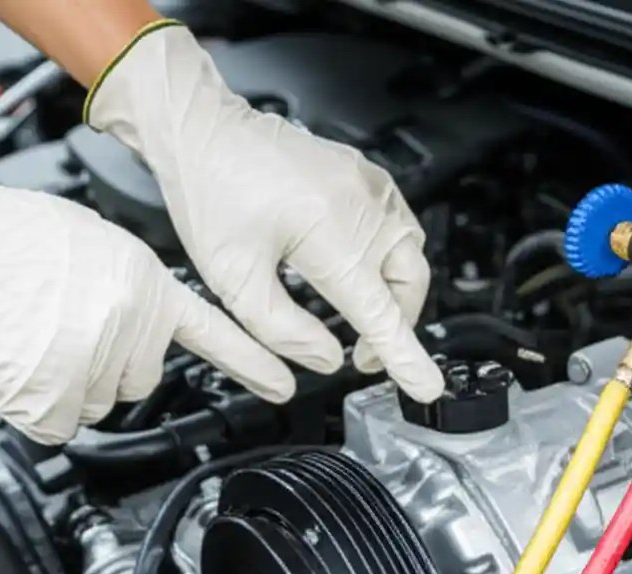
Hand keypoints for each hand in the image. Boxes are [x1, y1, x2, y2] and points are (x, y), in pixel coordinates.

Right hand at [0, 144, 294, 444]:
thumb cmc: (3, 235)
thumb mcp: (94, 244)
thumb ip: (129, 287)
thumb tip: (135, 318)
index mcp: (144, 283)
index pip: (214, 332)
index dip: (252, 363)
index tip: (287, 387)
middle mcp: (128, 325)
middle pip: (139, 377)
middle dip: (107, 362)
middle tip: (63, 326)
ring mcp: (91, 364)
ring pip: (98, 401)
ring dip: (70, 382)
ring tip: (34, 335)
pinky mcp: (51, 397)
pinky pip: (59, 423)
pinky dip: (37, 405)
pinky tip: (19, 363)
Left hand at [86, 22, 443, 401]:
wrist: (205, 130)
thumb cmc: (212, 193)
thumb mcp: (232, 279)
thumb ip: (281, 330)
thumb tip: (325, 358)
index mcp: (331, 233)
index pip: (378, 312)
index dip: (403, 355)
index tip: (425, 386)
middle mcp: (361, 205)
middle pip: (409, 285)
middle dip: (395, 326)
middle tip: (364, 356)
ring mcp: (369, 185)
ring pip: (412, 255)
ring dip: (396, 294)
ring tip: (360, 316)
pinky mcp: (366, 174)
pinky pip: (399, 225)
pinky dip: (391, 258)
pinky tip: (361, 269)